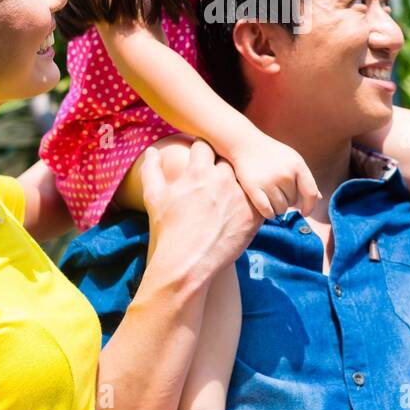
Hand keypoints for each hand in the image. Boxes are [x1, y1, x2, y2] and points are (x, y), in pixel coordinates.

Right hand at [140, 139, 264, 277]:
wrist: (187, 264)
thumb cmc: (168, 230)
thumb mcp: (154, 197)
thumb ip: (152, 170)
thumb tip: (153, 151)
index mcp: (199, 171)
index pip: (205, 146)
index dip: (201, 152)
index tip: (200, 160)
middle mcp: (223, 180)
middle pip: (227, 160)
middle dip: (221, 166)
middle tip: (215, 179)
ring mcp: (240, 197)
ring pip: (245, 178)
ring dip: (237, 183)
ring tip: (227, 197)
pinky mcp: (254, 216)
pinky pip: (257, 198)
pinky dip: (251, 201)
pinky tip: (239, 210)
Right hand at [226, 131, 321, 218]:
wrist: (246, 144)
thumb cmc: (272, 154)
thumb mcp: (292, 160)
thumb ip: (305, 179)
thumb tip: (318, 198)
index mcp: (298, 166)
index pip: (311, 194)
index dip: (310, 206)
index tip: (305, 212)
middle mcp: (285, 174)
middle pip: (293, 202)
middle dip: (288, 201)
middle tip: (278, 193)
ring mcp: (269, 182)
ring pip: (280, 209)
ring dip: (277, 208)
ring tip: (271, 198)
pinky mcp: (254, 188)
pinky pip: (267, 211)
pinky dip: (268, 213)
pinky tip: (266, 208)